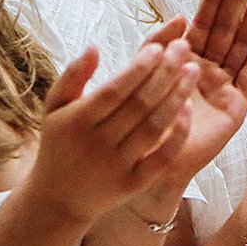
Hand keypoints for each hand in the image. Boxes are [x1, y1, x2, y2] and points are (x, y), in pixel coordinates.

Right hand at [22, 26, 199, 226]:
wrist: (58, 200)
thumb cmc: (58, 143)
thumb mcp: (53, 107)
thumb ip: (73, 75)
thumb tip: (94, 46)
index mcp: (77, 121)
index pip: (114, 91)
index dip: (139, 68)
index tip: (159, 47)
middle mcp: (97, 144)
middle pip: (139, 105)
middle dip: (165, 73)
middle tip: (184, 48)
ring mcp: (117, 166)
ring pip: (154, 128)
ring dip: (177, 97)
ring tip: (193, 70)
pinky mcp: (134, 184)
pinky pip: (162, 157)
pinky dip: (178, 134)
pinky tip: (189, 109)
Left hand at [142, 0, 246, 194]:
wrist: (148, 157)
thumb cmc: (143, 118)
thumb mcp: (143, 73)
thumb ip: (156, 45)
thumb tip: (179, 17)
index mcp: (186, 59)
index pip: (203, 21)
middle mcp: (208, 68)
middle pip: (227, 27)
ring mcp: (224, 85)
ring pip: (241, 45)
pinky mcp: (236, 106)